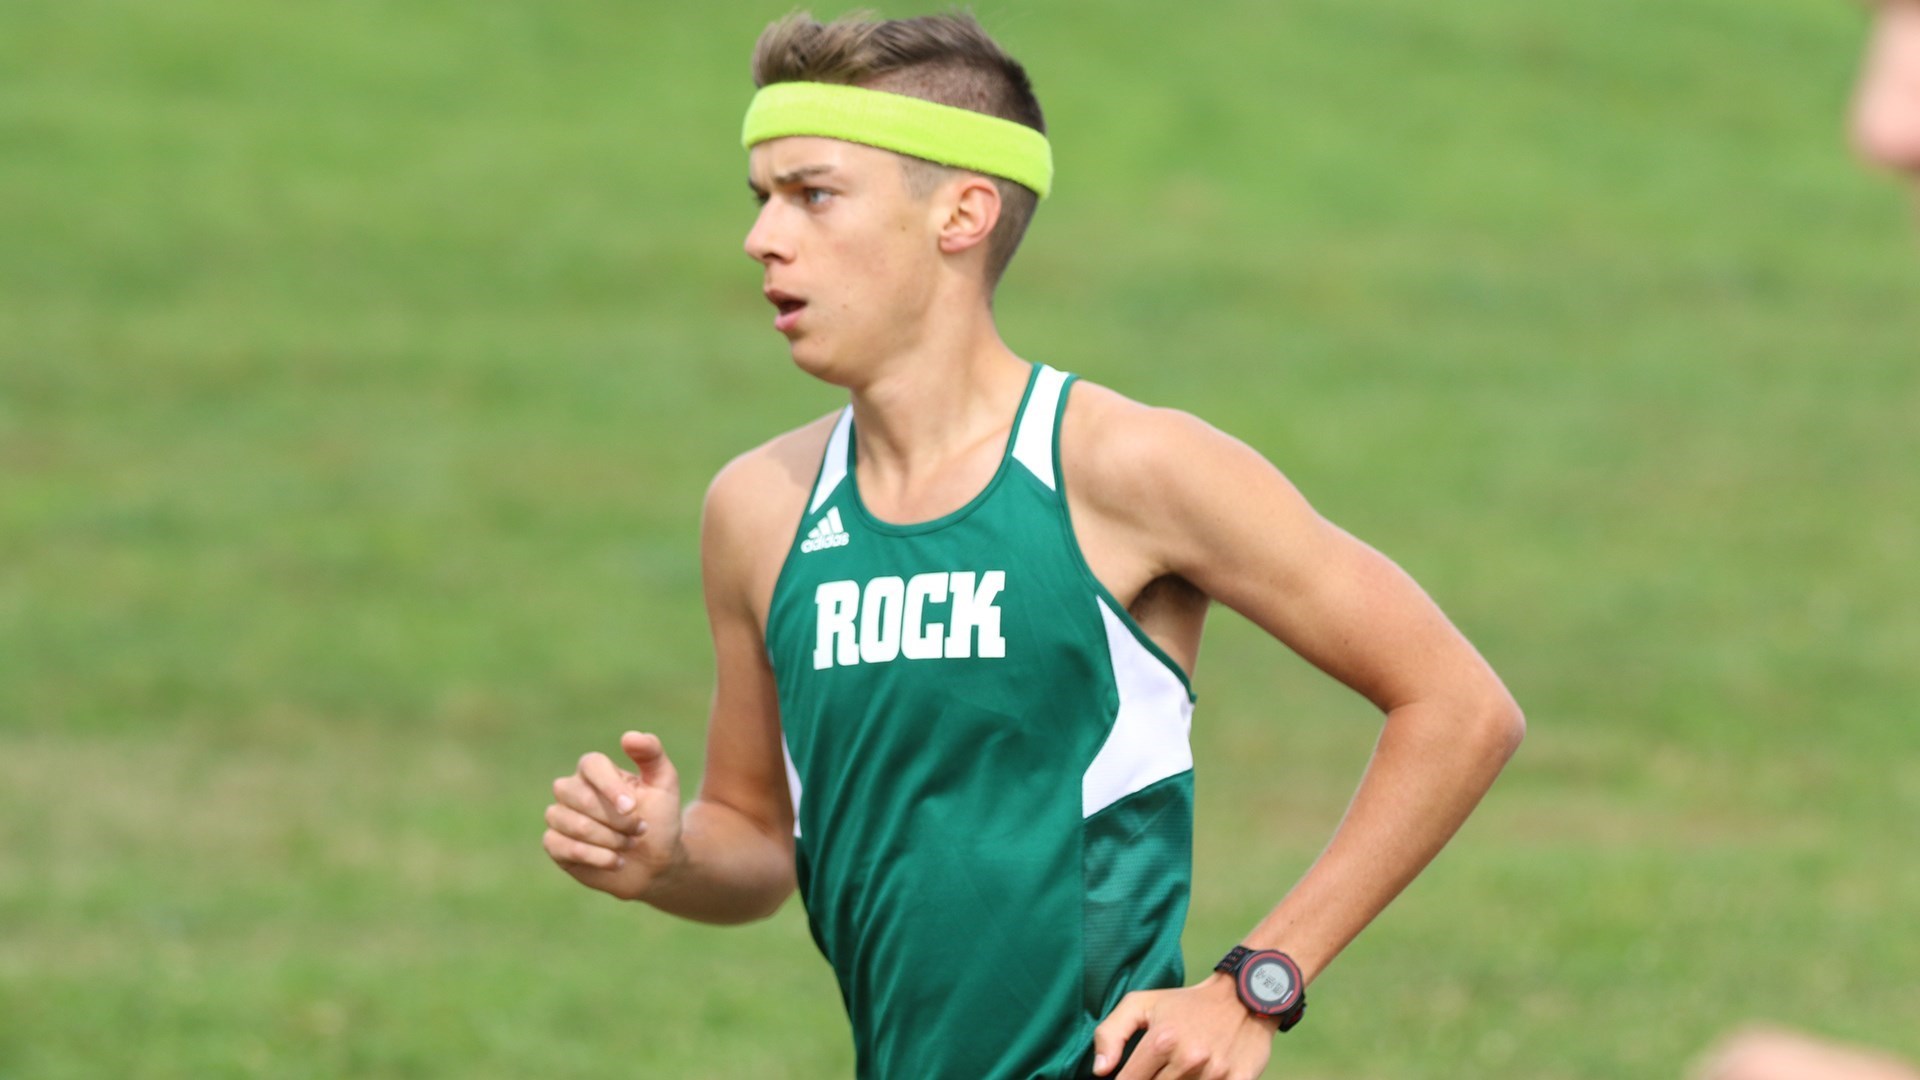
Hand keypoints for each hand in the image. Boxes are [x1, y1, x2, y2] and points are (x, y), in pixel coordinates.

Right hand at [543, 731, 683, 900]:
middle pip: (580, 797)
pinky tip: (616, 861)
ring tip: (629, 845)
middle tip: (640, 830)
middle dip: (617, 820)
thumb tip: (629, 737)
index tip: (632, 808)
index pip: (591, 765)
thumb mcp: (664, 783)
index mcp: (594, 770)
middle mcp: (571, 789)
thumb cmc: (658, 819)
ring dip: (610, 840)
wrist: (655, 862)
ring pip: (574, 824)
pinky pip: (562, 846)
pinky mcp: (554, 844)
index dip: (610, 786)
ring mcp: (559, 816)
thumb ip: (651, 754)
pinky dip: (595, 857)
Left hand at [1092, 975, 1275, 1079]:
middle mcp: (1189, 1059)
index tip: (1133, 1074)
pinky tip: (1201, 1076)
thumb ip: (1111, 1033)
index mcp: (1162, 1040)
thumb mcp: (1142, 1004)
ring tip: (1179, 1070)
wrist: (1244, 997)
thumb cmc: (1187, 1004)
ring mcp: (1215, 1074)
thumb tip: (1100, 1071)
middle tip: (1160, 1068)